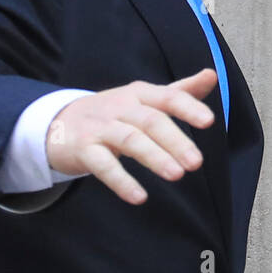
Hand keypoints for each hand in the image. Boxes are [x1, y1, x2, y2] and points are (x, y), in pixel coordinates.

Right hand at [46, 68, 217, 203]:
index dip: (188, 107)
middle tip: (196, 162)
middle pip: (151, 121)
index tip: (209, 121)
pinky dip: (121, 181)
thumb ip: (179, 91)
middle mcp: (121, 107)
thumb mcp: (144, 99)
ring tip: (176, 175)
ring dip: (154, 157)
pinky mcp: (83, 149)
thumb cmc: (113, 113)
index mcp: (140, 94)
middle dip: (175, 141)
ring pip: (130, 140)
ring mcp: (100, 127)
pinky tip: (139, 197)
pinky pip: (103, 165)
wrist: (59, 123)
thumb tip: (212, 75)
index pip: (167, 97)